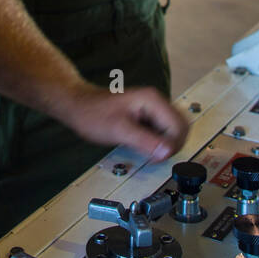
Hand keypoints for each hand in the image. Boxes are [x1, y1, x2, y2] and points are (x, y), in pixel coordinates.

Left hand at [60, 83, 189, 161]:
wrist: (78, 105)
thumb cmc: (93, 114)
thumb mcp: (119, 131)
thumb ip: (145, 141)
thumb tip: (167, 152)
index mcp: (152, 100)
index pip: (178, 126)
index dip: (172, 145)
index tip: (157, 157)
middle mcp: (156, 101)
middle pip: (181, 126)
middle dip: (173, 144)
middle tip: (157, 156)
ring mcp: (152, 108)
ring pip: (173, 129)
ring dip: (166, 143)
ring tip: (151, 152)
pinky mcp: (147, 116)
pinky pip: (162, 130)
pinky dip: (158, 141)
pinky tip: (145, 146)